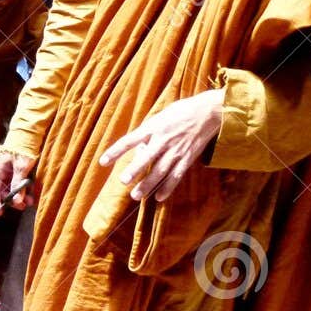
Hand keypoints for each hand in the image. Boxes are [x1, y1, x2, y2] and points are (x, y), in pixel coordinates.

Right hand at [0, 149, 36, 208]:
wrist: (30, 134)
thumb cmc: (23, 148)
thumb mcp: (21, 168)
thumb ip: (18, 185)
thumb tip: (17, 201)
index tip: (0, 212)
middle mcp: (3, 172)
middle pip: (5, 191)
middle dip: (13, 200)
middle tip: (22, 206)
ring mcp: (11, 171)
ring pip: (13, 188)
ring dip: (21, 196)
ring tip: (30, 202)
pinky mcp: (19, 169)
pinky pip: (20, 183)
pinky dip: (25, 189)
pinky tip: (32, 194)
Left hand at [98, 88, 225, 201]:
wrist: (208, 112)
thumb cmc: (179, 112)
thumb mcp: (159, 117)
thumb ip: (147, 133)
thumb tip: (137, 150)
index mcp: (153, 127)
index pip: (130, 140)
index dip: (116, 151)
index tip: (103, 161)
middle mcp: (163, 140)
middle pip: (147, 157)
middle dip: (135, 170)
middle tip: (123, 181)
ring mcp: (176, 150)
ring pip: (161, 170)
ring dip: (148, 184)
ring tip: (136, 196)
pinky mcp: (187, 158)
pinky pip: (176, 176)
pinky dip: (168, 188)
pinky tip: (158, 198)